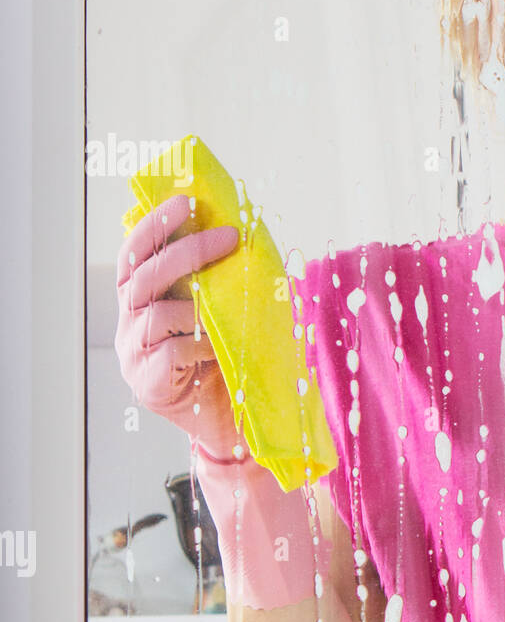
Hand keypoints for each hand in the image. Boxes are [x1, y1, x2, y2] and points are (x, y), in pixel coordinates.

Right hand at [115, 193, 240, 457]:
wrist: (235, 420)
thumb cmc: (230, 358)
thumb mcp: (230, 311)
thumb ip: (228, 280)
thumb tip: (257, 238)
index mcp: (143, 297)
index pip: (136, 252)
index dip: (155, 224)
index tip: (185, 200)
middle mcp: (130, 321)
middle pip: (143, 276)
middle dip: (186, 251)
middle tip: (227, 236)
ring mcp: (134, 354)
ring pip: (153, 315)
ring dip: (196, 305)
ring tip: (229, 307)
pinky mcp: (147, 385)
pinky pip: (169, 355)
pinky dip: (199, 346)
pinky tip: (220, 349)